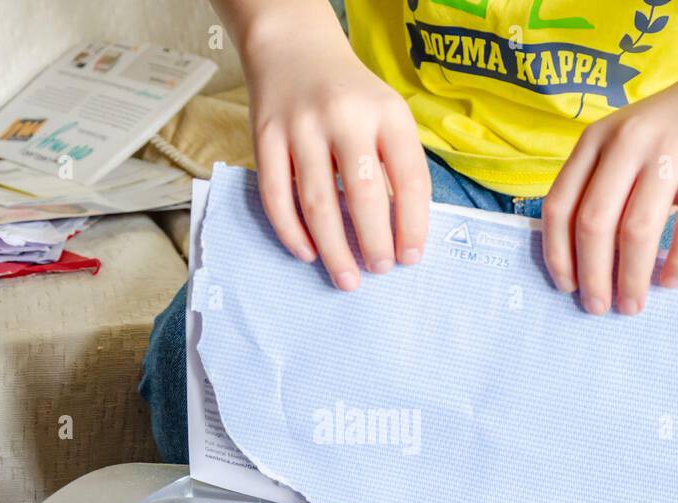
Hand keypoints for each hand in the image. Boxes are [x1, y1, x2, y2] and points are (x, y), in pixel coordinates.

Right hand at [241, 12, 429, 290]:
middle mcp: (345, 116)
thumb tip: (400, 235)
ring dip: (334, 249)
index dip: (412, 225)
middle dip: (374, 242)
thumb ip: (396, 165)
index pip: (409, 178)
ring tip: (346, 278)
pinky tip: (307, 252)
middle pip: (363, 194)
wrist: (294, 48)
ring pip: (317, 203)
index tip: (411, 257)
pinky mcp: (265, 137)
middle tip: (378, 270)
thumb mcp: (387, 114)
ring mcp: (301, 126)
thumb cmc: (350, 96)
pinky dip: (291, 232)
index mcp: (387, 112)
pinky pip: (276, 196)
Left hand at [541, 74, 677, 313]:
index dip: (557, 254)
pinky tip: (671, 280)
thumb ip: (602, 184)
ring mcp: (670, 150)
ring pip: (637, 231)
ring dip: (632, 277)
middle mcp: (627, 141)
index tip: (566, 287)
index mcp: (596, 139)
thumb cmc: (677, 127)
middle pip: (593, 223)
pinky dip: (677, 261)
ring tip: (633, 304)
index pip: (559, 206)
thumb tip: (582, 257)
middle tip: (598, 307)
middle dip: (592, 275)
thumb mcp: (626, 141)